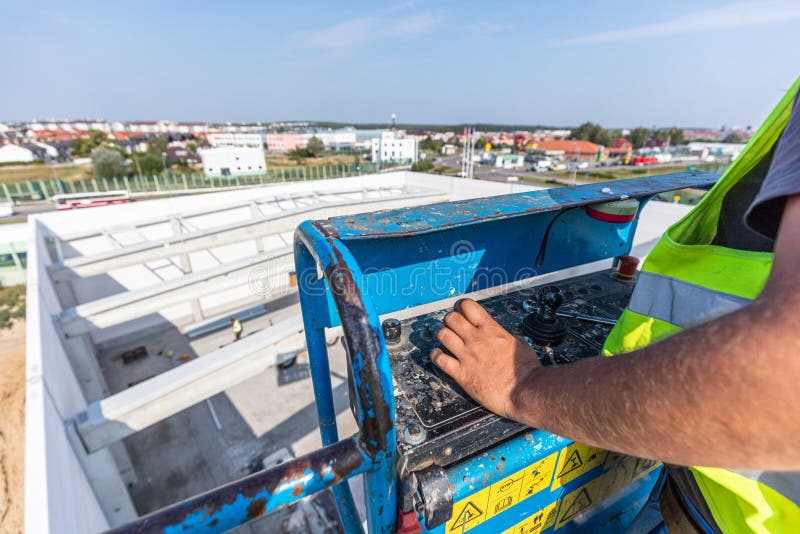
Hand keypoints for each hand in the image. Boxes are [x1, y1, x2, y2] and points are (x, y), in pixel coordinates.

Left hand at [431, 299, 541, 419]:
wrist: (524, 391)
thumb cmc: (526, 370)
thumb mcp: (519, 343)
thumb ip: (505, 336)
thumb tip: (501, 334)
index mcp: (491, 330)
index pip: (468, 306)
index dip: (461, 306)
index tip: (460, 310)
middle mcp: (476, 340)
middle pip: (451, 318)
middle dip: (450, 319)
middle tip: (453, 326)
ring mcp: (467, 356)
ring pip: (442, 335)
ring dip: (443, 335)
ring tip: (447, 340)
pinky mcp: (461, 374)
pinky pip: (439, 359)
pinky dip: (436, 356)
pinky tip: (439, 355)